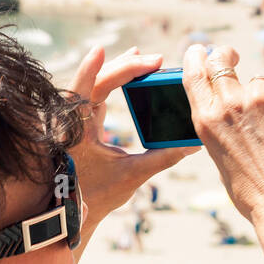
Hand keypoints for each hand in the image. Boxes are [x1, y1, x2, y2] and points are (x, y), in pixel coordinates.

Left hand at [68, 45, 199, 227]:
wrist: (71, 213)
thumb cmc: (95, 196)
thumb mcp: (131, 176)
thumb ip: (162, 158)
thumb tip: (192, 145)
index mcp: (77, 129)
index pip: (84, 90)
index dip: (96, 68)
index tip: (109, 49)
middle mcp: (73, 119)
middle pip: (97, 81)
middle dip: (126, 66)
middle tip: (155, 59)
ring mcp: (77, 119)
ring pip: (97, 84)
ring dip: (120, 70)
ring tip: (143, 57)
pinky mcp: (83, 123)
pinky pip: (97, 94)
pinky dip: (115, 81)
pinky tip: (130, 73)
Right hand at [181, 44, 263, 224]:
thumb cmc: (250, 187)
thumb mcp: (219, 153)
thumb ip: (218, 123)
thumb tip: (225, 104)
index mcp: (206, 119)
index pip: (194, 73)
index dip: (196, 56)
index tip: (201, 50)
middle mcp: (231, 104)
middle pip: (223, 62)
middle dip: (226, 56)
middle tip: (233, 57)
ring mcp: (262, 99)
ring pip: (261, 82)